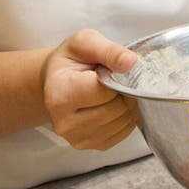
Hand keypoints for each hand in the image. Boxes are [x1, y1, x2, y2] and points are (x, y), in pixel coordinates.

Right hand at [41, 29, 139, 150]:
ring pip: (121, 123)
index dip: (115, 78)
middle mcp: (63, 121)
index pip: (104, 91)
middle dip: (122, 92)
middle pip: (114, 109)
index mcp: (59, 93)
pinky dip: (125, 119)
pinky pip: (121, 135)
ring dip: (126, 105)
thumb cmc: (71, 59)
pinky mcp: (88, 146)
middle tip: (114, 79)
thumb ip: (108, 50)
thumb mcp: (85, 42)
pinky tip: (113, 105)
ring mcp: (75, 137)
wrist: (57, 79)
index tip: (108, 69)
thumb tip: (131, 62)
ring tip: (113, 91)